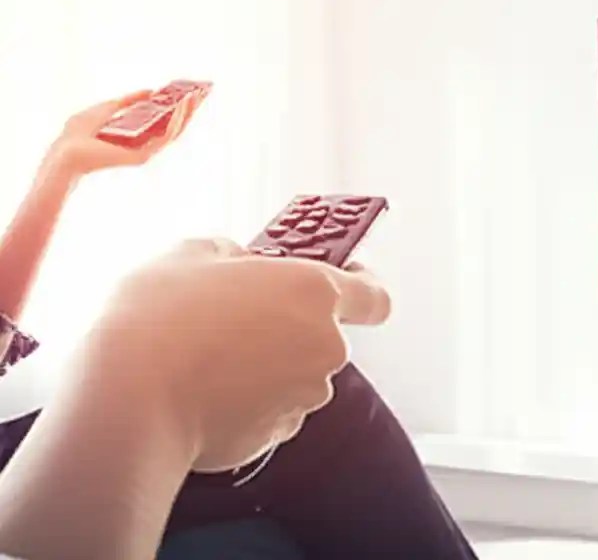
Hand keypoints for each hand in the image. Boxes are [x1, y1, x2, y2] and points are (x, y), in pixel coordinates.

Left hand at [47, 87, 203, 177]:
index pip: (162, 121)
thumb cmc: (79, 134)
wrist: (65, 152)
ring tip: (197, 95)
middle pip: (172, 125)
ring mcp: (145, 151)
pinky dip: (177, 120)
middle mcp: (143, 145)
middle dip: (187, 109)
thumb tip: (150, 91)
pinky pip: (166, 136)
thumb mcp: (106, 108)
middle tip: (201, 92)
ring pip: (174, 131)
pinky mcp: (144, 155)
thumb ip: (128, 101)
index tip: (188, 91)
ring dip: (188, 113)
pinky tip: (182, 106)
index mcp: (135, 136)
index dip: (176, 107)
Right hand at [90, 238, 391, 472]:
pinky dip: (249, 404)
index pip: (374, 295)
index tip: (342, 281)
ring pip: (297, 376)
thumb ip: (233, 255)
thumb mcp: (191, 255)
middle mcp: (325, 345)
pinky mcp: (277, 435)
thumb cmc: (159, 321)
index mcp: (314, 291)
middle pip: (324, 336)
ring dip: (267, 368)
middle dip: (290, 330)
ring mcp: (305, 395)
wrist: (130, 401)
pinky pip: (272, 412)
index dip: (361, 288)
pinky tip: (205, 393)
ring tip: (209, 359)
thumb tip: (238, 263)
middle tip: (238, 320)